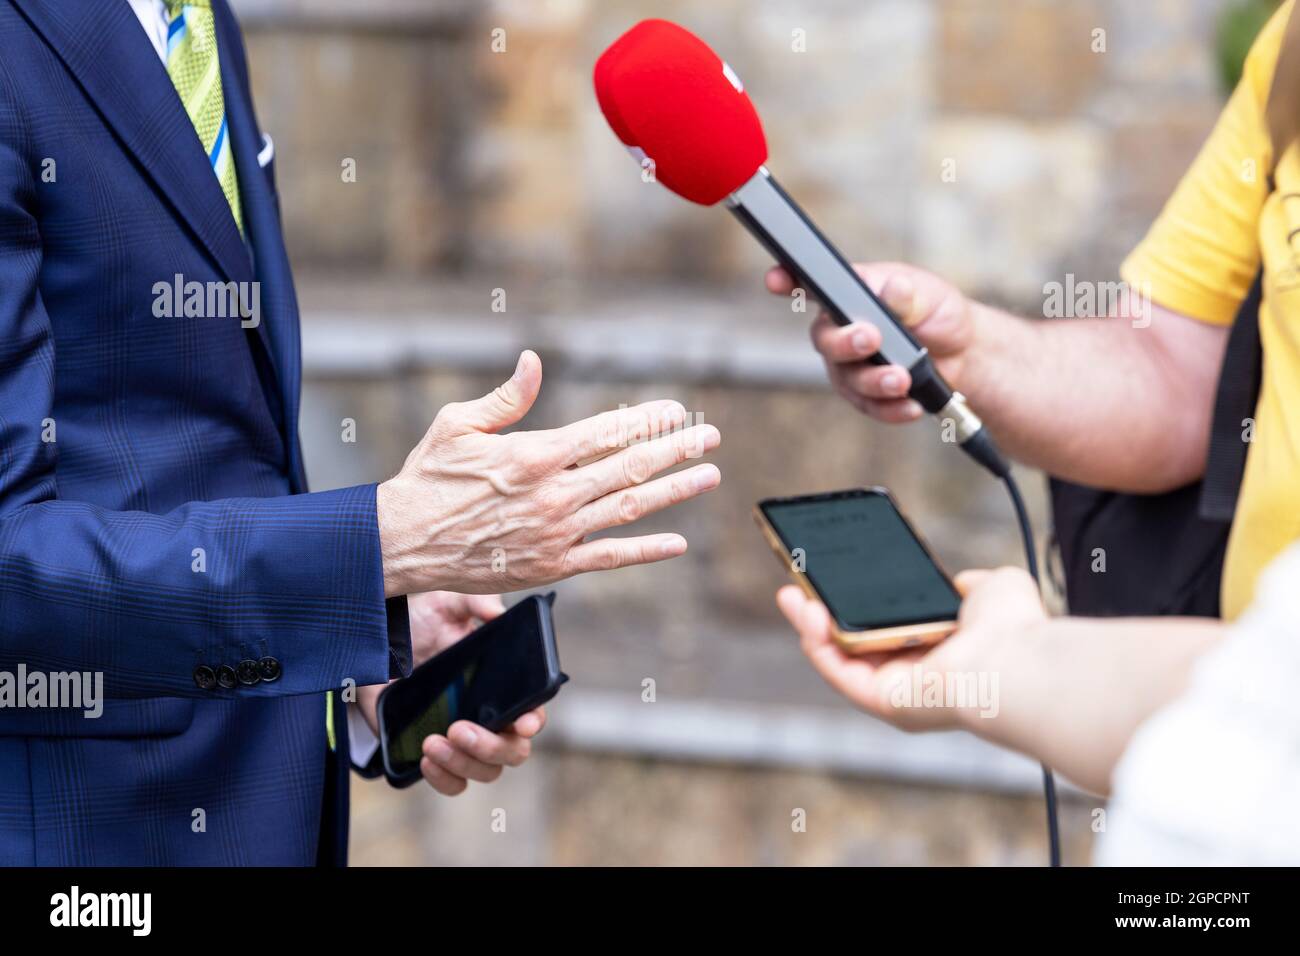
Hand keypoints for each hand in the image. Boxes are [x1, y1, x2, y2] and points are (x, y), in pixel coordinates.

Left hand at [356, 590, 546, 796]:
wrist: (373, 647)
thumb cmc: (418, 624)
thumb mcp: (445, 605)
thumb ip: (473, 603)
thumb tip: (496, 613)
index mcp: (502, 684)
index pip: (533, 710)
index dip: (533, 720)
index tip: (522, 721)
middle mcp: (489, 716)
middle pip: (513, 751)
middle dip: (490, 746)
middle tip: (458, 727)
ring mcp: (463, 740)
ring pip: (485, 772)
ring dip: (463, 763)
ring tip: (432, 742)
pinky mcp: (435, 755)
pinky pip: (452, 783)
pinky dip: (444, 780)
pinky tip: (426, 758)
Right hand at [377, 350, 720, 595]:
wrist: (403, 542)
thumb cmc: (428, 478)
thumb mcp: (458, 423)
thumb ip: (506, 397)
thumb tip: (534, 361)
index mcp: (535, 455)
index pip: (606, 432)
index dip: (646, 419)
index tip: (675, 409)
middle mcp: (553, 494)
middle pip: (629, 467)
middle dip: (675, 449)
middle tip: (710, 436)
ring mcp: (556, 533)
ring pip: (628, 508)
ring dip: (673, 491)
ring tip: (708, 475)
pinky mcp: (551, 565)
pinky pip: (608, 557)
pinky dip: (645, 550)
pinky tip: (676, 542)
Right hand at [765, 262, 974, 423]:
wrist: (964, 353)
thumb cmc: (937, 313)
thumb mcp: (928, 295)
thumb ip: (907, 295)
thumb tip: (894, 288)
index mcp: (850, 294)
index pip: (812, 286)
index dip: (789, 281)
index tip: (776, 279)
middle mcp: (841, 330)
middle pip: (824, 340)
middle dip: (844, 343)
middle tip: (871, 339)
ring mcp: (849, 365)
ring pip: (847, 378)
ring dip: (874, 381)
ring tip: (902, 379)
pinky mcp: (865, 395)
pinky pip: (868, 406)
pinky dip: (890, 408)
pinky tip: (911, 405)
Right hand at [777, 567, 1044, 730]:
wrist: (1016, 661)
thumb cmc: (1012, 629)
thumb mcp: (991, 589)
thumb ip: (970, 585)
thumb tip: (959, 583)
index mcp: (939, 655)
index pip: (888, 631)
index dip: (858, 606)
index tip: (838, 580)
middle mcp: (916, 679)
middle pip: (855, 644)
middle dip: (822, 615)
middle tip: (800, 586)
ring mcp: (896, 693)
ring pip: (840, 657)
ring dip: (811, 626)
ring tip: (791, 594)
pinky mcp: (882, 702)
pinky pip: (839, 671)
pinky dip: (817, 641)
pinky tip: (807, 611)